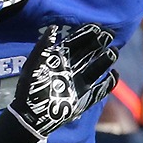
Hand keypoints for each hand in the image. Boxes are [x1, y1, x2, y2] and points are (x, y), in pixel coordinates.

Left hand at [6, 23, 120, 139]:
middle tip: (110, 35)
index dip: (86, 34)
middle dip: (99, 43)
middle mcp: (70, 70)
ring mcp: (77, 85)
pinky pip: (99, 90)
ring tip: (114, 52)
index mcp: (58, 60)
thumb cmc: (29, 89)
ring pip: (95, 69)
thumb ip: (43, 46)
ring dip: (105, 60)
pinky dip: (108, 83)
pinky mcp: (83, 100)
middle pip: (87, 53)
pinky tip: (114, 74)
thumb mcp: (34, 64)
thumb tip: (54, 27)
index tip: (98, 27)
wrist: (30, 116)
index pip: (75, 43)